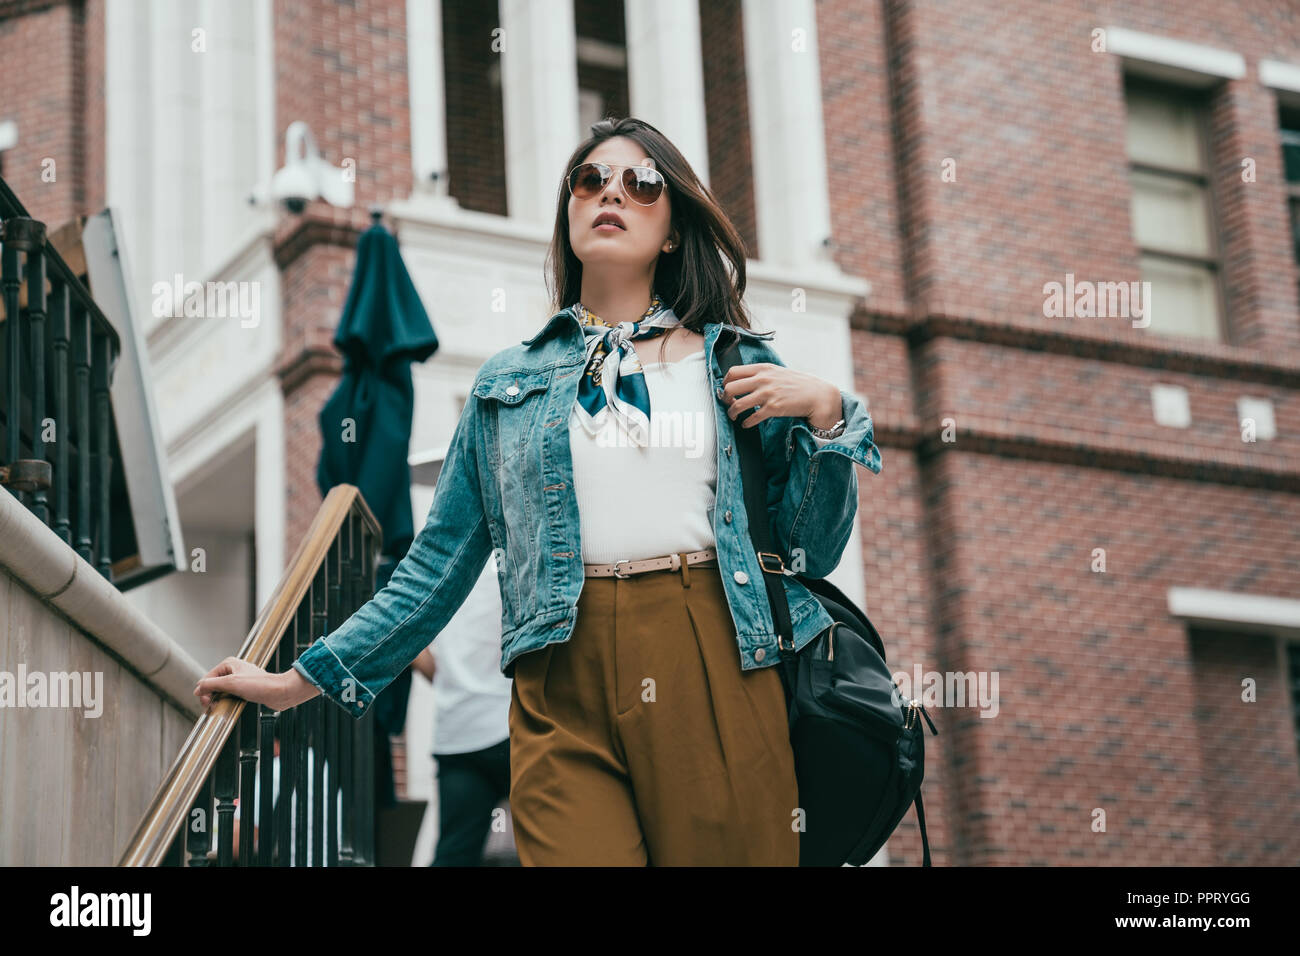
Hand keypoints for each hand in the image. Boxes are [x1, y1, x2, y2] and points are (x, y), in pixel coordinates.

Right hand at [195, 657, 317, 713]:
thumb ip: (211, 685)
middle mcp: (233, 670)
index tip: (206, 703)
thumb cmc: (260, 685)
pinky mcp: (244, 689)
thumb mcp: (231, 683)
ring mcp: (239, 679)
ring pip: (221, 691)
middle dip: (210, 696)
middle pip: (213, 685)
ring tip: (220, 707)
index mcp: (228, 664)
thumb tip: (197, 689)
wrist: (280, 693)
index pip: (207, 678)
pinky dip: (227, 701)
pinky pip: (230, 696)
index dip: (204, 692)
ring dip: (218, 700)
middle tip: (211, 707)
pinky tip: (229, 706)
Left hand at [721, 363, 840, 428]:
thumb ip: (762, 374)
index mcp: (763, 368)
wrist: (817, 395)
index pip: (733, 371)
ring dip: (732, 413)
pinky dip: (746, 423)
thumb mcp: (778, 372)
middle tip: (727, 404)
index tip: (726, 390)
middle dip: (724, 398)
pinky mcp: (774, 408)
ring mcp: (768, 394)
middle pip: (731, 388)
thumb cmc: (798, 384)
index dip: (725, 382)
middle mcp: (763, 379)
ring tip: (734, 417)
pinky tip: (746, 424)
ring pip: (738, 404)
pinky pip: (752, 417)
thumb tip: (744, 381)